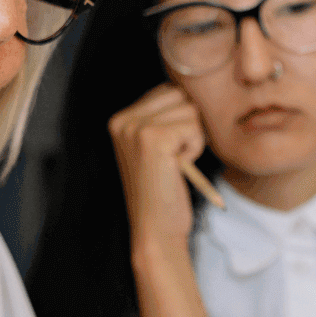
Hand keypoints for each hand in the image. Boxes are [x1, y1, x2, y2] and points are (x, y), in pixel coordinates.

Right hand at [109, 83, 208, 249]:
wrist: (157, 230)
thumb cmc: (164, 192)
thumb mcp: (158, 147)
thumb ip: (164, 116)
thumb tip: (192, 85)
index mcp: (120, 118)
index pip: (169, 90)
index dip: (182, 120)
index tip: (168, 151)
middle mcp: (122, 119)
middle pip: (181, 95)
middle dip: (189, 125)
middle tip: (173, 158)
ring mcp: (135, 128)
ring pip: (191, 110)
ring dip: (193, 138)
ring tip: (174, 164)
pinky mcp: (152, 139)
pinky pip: (194, 128)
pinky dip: (195, 149)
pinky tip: (178, 168)